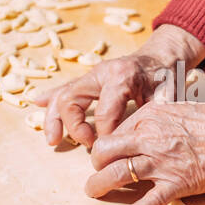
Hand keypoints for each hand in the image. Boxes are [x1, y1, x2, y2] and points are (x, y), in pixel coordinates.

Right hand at [32, 24, 204, 148]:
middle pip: (72, 99)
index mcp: (122, 77)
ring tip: (52, 140)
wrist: (163, 56)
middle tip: (86, 144)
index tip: (111, 149)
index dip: (106, 135)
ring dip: (54, 119)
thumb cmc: (167, 77)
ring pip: (63, 95)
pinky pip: (65, 88)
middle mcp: (101, 73)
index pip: (105, 112)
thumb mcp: (165, 96)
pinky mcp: (89, 78)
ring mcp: (92, 75)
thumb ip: (148, 116)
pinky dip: (51, 98)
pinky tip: (37, 104)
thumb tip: (129, 141)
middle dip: (75, 126)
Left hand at [86, 101, 204, 204]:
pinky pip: (148, 202)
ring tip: (93, 192)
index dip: (107, 144)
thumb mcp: (182, 107)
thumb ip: (160, 116)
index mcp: (150, 117)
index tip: (108, 153)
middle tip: (98, 171)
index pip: (115, 132)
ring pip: (118, 175)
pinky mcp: (176, 185)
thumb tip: (148, 122)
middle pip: (106, 152)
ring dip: (99, 185)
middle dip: (96, 163)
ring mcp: (161, 163)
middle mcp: (149, 139)